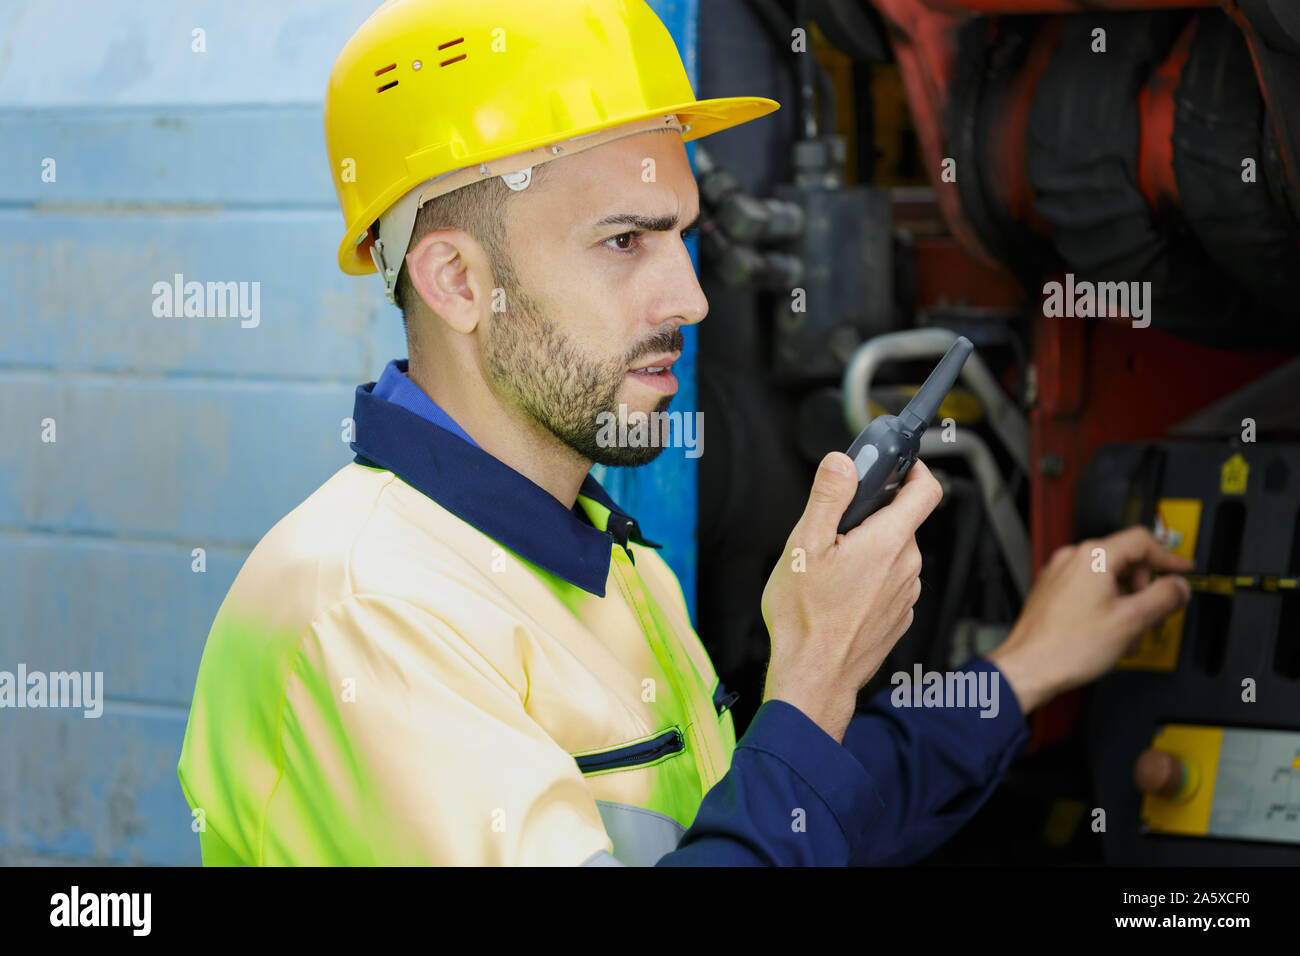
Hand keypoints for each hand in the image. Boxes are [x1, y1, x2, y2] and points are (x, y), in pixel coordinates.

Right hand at [761, 452, 943, 741]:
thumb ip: (828, 497)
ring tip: (830, 570)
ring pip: (893, 554)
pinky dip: (869, 580)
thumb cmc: (806, 619)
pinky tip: (839, 596)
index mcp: (889, 541)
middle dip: (870, 518)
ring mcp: (906, 594)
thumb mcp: (804, 545)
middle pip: (901, 522)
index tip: (897, 466)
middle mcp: (907, 566)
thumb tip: (842, 462)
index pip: (927, 489)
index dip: (914, 469)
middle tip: (832, 532)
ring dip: (869, 551)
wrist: (814, 678)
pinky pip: (889, 583)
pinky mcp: (899, 616)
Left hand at [987, 525, 1193, 715]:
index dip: (1168, 556)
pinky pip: (1089, 590)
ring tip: (1127, 633)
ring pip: (1108, 579)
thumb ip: (1163, 598)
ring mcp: (1059, 575)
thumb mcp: (1131, 621)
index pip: (1141, 540)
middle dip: (1143, 590)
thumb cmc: (1066, 647)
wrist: (1028, 668)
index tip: (1183, 569)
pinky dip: (1106, 606)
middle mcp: (1071, 559)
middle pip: (1125, 561)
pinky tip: (1108, 633)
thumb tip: (1178, 586)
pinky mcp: (1052, 592)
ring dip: (1126, 603)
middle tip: (1152, 615)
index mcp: (1091, 557)